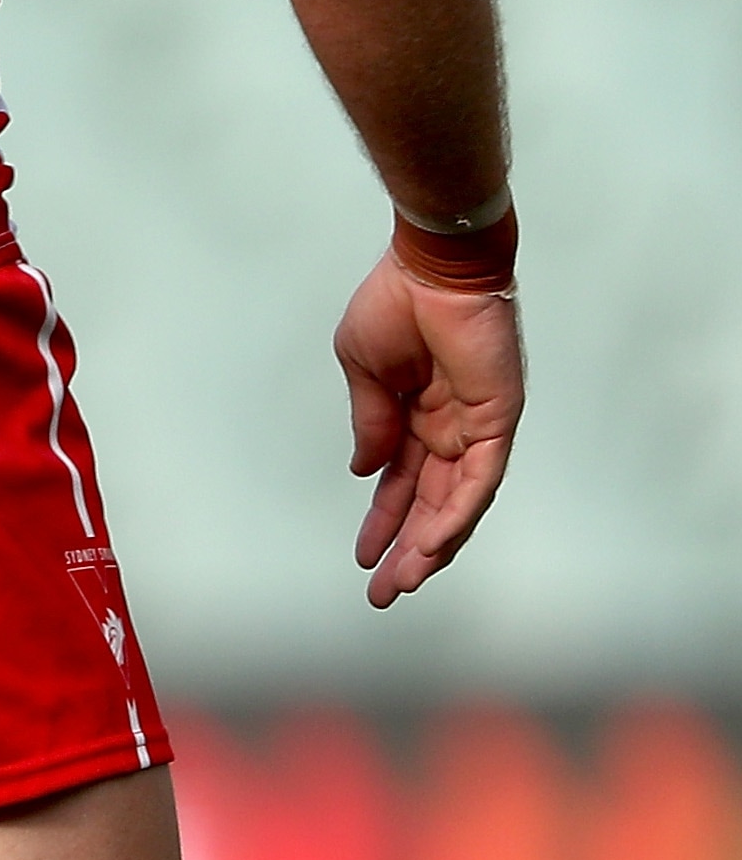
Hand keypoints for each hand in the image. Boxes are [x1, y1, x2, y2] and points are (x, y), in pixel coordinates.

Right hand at [335, 249, 523, 607]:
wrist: (431, 267)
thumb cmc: (394, 303)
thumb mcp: (363, 368)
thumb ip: (369, 421)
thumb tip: (364, 468)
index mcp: (416, 414)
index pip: (401, 482)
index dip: (382, 520)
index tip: (364, 557)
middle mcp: (450, 429)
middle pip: (429, 503)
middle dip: (406, 549)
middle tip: (384, 592)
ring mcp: (477, 428)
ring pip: (457, 503)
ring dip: (430, 544)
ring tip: (403, 581)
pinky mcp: (497, 421)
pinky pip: (480, 479)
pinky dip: (458, 513)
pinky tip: (433, 542)